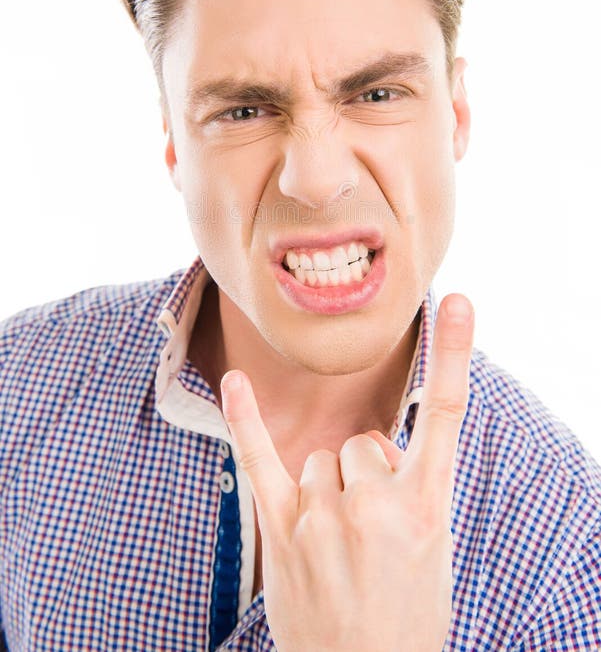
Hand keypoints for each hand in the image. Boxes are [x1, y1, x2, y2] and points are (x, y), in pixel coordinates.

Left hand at [220, 294, 473, 651]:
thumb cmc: (405, 612)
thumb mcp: (435, 550)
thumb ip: (411, 489)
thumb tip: (374, 450)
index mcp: (428, 507)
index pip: (445, 414)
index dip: (453, 352)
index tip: (455, 300)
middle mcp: (376, 504)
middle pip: (363, 443)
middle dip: (366, 476)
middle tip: (371, 534)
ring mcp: (325, 516)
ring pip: (322, 458)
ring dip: (328, 490)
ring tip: (337, 546)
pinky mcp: (283, 528)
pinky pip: (260, 459)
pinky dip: (245, 418)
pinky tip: (235, 381)